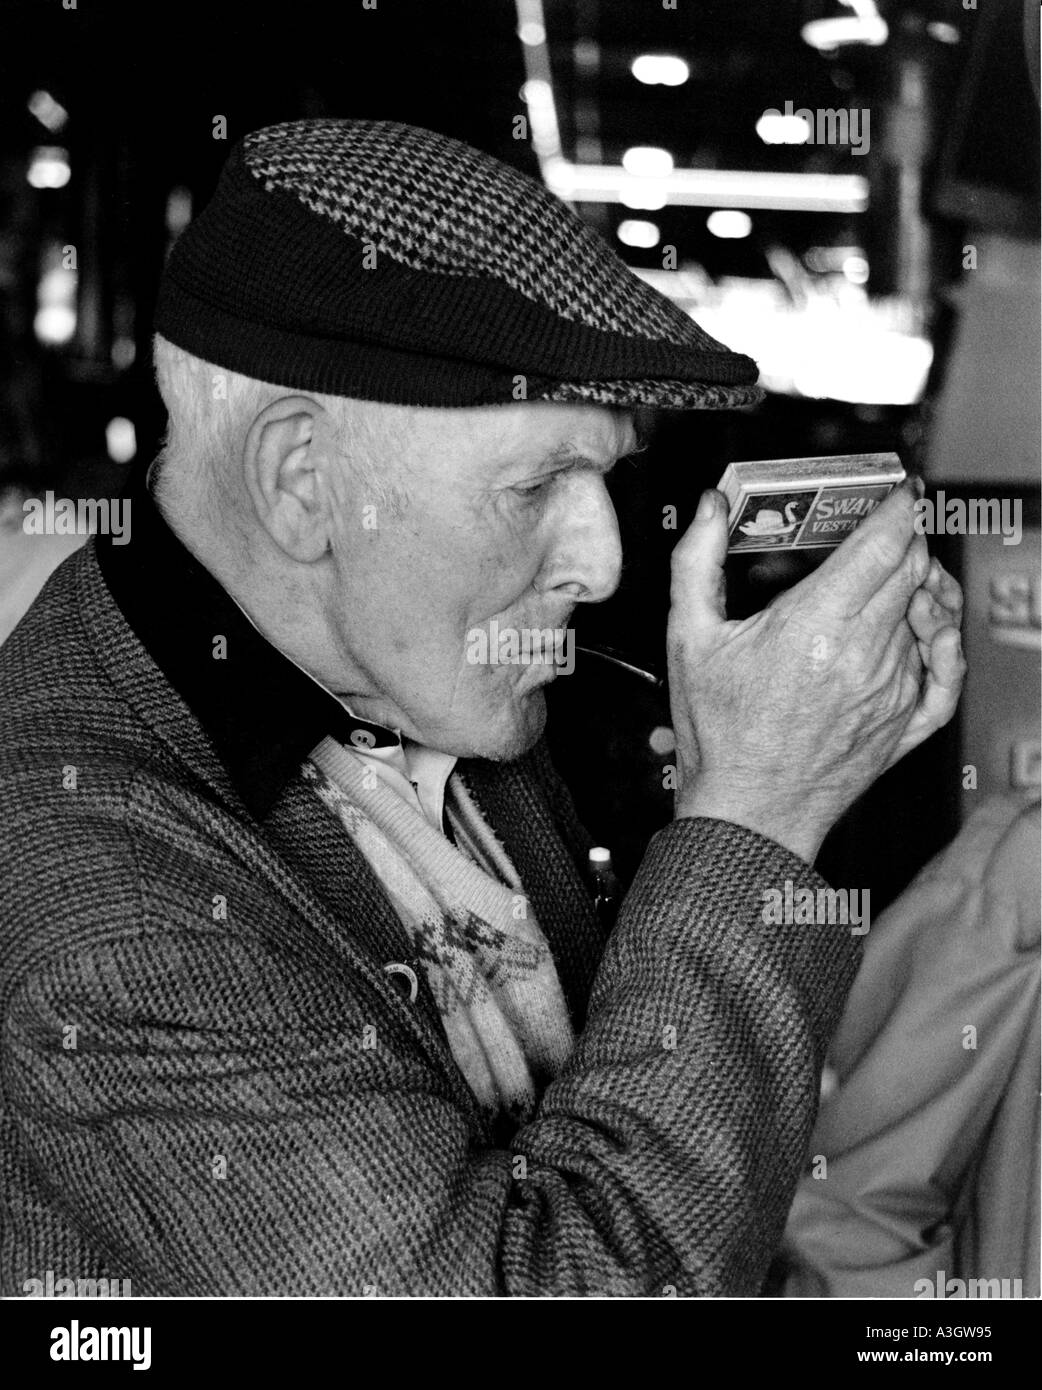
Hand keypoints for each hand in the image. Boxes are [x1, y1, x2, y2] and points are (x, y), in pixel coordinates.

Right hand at [667, 480, 964, 862]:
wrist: (749, 814)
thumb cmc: (719, 736)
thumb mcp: (689, 641)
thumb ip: (696, 562)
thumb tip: (710, 509)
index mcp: (816, 625)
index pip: (884, 543)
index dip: (900, 505)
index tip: (901, 489)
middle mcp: (865, 654)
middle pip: (914, 567)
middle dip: (905, 536)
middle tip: (884, 527)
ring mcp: (893, 689)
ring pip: (927, 611)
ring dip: (916, 583)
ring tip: (889, 576)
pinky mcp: (907, 722)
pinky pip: (947, 667)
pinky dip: (942, 637)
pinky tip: (924, 628)